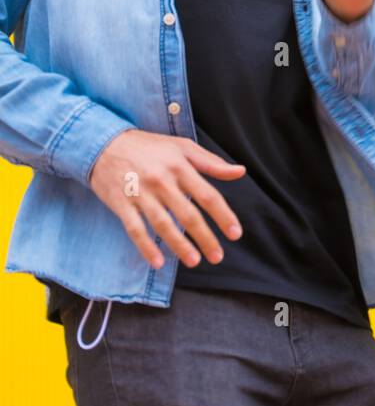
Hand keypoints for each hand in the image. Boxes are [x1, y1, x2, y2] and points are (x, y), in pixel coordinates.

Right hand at [89, 129, 245, 270]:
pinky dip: (146, 247)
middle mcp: (161, 180)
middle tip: (217, 256)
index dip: (223, 216)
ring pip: (163, 224)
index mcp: (179, 166)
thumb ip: (212, 163)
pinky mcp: (121, 204)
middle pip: (188, 214)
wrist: (104, 143)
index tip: (235, 234)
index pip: (207, 195)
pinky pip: (135, 229)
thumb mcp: (182, 147)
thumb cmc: (149, 147)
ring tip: (194, 261)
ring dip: (179, 246)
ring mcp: (140, 193)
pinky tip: (158, 262)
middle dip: (205, 238)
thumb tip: (240, 172)